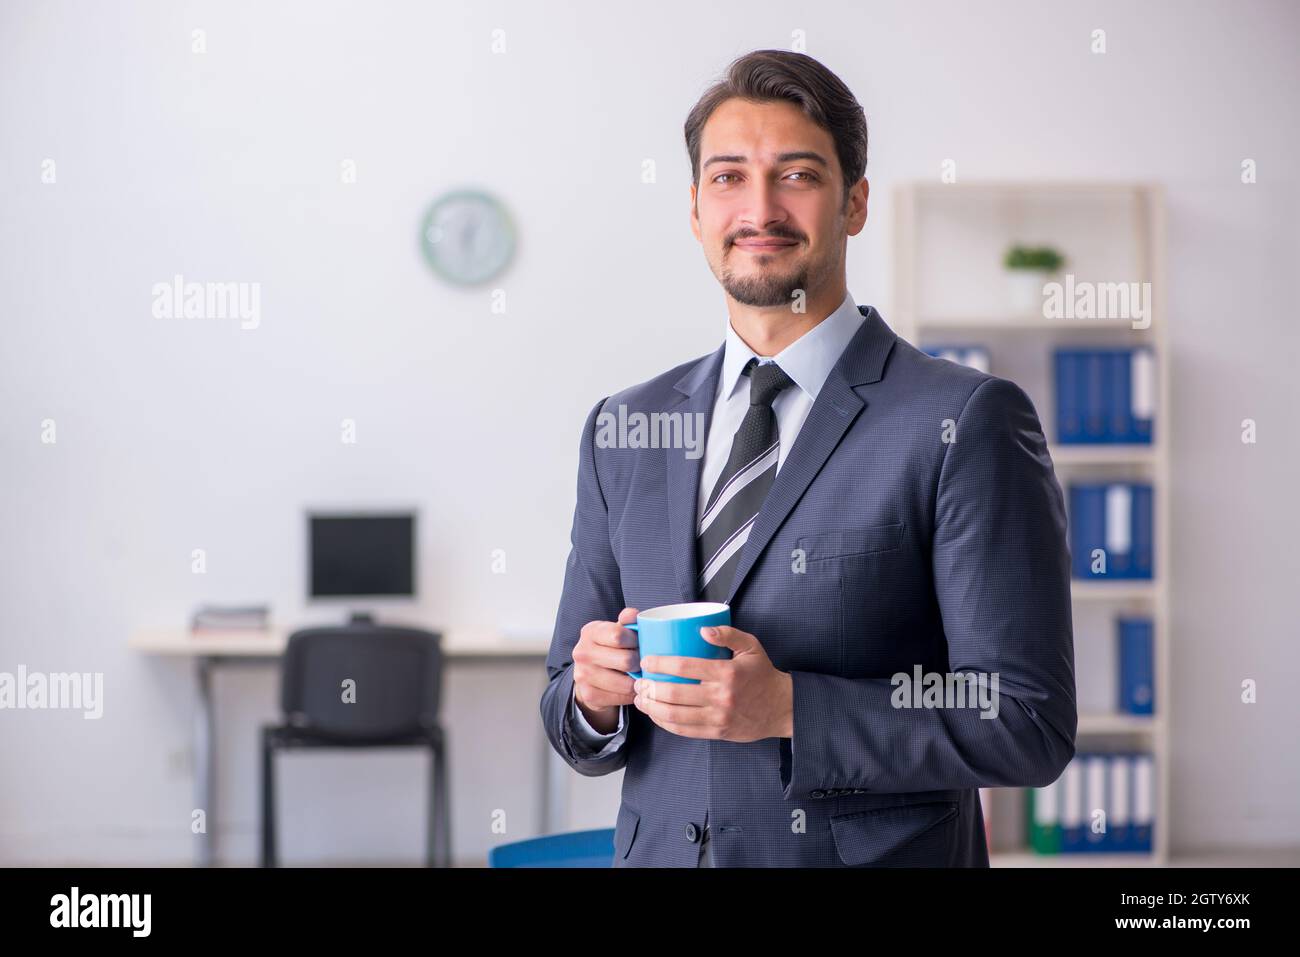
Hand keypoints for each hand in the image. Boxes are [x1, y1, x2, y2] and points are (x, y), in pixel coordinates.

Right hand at [572, 607, 639, 733]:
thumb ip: (627, 621)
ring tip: (640, 675)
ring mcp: (583, 675)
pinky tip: (632, 687)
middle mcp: (582, 653)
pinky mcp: (589, 695)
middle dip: (640, 662)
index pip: (618, 635)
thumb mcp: (616, 631)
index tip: (638, 643)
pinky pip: (622, 697)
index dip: (635, 640)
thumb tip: (632, 615)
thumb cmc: (609, 648)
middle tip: (642, 662)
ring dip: (638, 681)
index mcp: (590, 632)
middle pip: (626, 661)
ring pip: (626, 683)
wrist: (590, 674)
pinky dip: (632, 694)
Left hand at [634, 625, 793, 741]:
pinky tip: (656, 715)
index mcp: (727, 672)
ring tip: (641, 698)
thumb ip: (728, 634)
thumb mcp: (751, 647)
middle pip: (675, 693)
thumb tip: (703, 629)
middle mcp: (721, 696)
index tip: (647, 660)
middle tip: (639, 681)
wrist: (782, 708)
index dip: (661, 663)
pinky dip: (665, 723)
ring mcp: (718, 717)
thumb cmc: (763, 675)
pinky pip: (684, 730)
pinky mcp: (717, 732)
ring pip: (676, 715)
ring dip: (653, 707)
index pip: (685, 666)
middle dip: (650, 687)